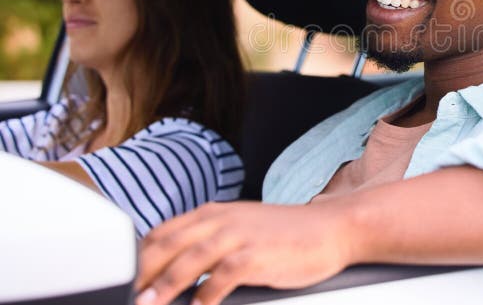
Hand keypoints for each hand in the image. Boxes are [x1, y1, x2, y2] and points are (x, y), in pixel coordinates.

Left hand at [136, 200, 353, 304]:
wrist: (331, 228)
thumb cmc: (285, 235)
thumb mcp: (241, 231)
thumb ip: (208, 244)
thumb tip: (174, 275)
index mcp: (212, 214)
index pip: (161, 235)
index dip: (137, 260)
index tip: (123, 284)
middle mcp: (221, 220)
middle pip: (167, 245)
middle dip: (141, 274)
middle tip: (128, 298)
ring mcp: (239, 235)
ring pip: (188, 260)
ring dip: (163, 286)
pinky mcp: (257, 254)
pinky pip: (221, 277)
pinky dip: (204, 295)